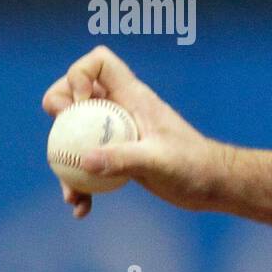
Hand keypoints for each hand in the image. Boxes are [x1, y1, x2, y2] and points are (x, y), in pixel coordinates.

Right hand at [41, 45, 232, 217]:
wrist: (213, 186)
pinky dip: (81, 183)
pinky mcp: (119, 155)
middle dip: (58, 108)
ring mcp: (118, 132)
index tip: (81, 103)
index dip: (79, 74)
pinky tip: (82, 208)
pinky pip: (88, 162)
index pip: (100, 62)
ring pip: (75, 130)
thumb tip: (84, 161)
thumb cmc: (195, 167)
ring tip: (71, 193)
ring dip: (63, 157)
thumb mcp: (159, 162)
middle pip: (75, 91)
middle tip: (61, 139)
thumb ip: (123, 159)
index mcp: (133, 97)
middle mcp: (121, 109)